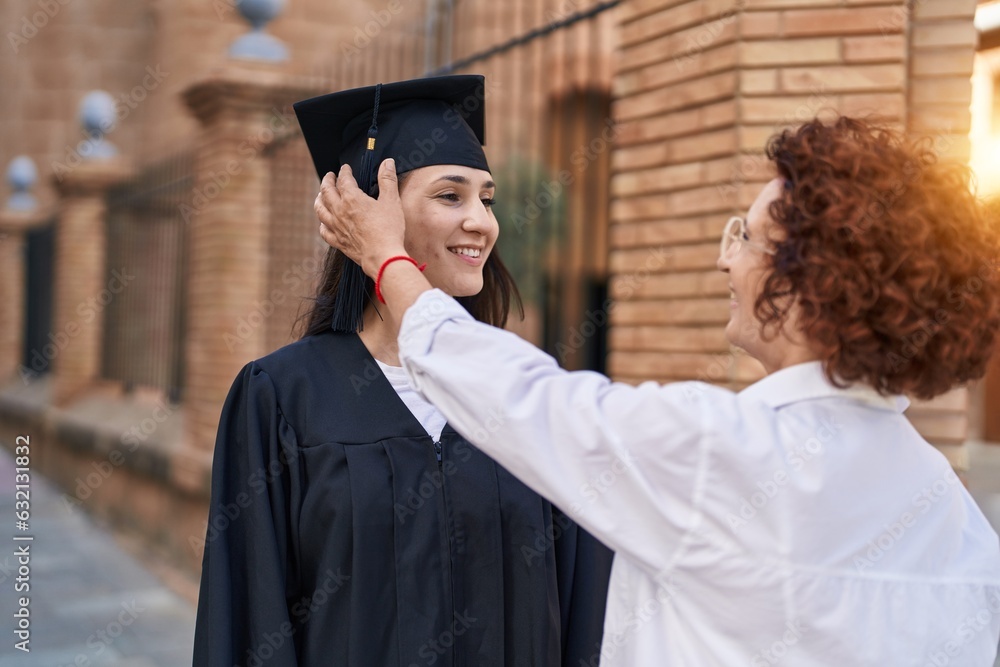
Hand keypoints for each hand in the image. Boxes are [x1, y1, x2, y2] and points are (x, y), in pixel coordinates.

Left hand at [314, 158, 406, 277]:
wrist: (383, 256)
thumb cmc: (388, 229)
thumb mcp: (391, 201)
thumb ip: (387, 180)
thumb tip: (387, 162)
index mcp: (352, 199)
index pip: (344, 179)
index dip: (344, 172)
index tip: (346, 168)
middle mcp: (339, 211)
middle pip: (326, 191)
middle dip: (327, 181)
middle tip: (329, 176)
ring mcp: (336, 227)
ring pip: (320, 210)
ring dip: (319, 199)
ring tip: (321, 195)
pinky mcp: (338, 242)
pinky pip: (324, 231)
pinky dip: (322, 224)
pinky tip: (324, 222)